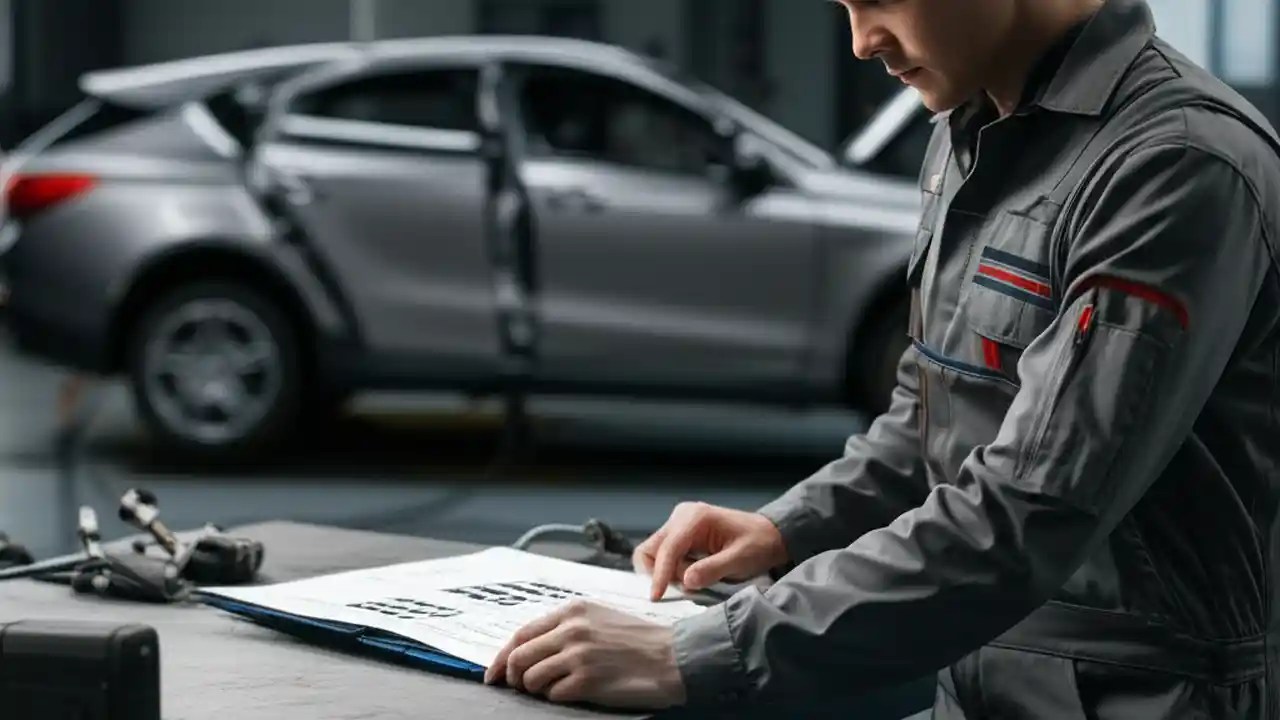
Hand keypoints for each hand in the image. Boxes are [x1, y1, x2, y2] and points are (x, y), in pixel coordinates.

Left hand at [484, 600, 685, 708]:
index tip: (493, 673)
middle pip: (518, 657)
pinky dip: (557, 698)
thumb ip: (564, 627)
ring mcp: (578, 655)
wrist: (671, 657)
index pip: (520, 634)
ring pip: (530, 679)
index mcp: (572, 611)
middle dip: (513, 677)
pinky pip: (553, 695)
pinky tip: (576, 692)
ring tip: (555, 688)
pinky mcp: (586, 680)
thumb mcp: (599, 618)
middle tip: (520, 686)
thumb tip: (528, 650)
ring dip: (536, 689)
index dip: (500, 657)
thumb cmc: (637, 640)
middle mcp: (571, 630)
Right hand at [634, 502, 787, 600]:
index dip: (660, 574)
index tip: (657, 597)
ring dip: (669, 573)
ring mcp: (678, 524)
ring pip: (655, 554)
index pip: (668, 548)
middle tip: (686, 586)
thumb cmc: (758, 544)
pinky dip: (674, 570)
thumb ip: (713, 569)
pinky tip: (694, 573)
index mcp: (695, 518)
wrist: (770, 535)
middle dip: (661, 573)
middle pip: (650, 548)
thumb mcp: (740, 559)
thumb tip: (685, 581)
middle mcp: (681, 516)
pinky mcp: (680, 534)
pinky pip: (666, 556)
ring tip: (696, 578)